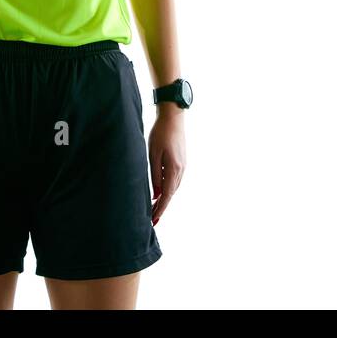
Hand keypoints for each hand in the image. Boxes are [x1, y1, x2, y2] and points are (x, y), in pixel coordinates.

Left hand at [148, 111, 185, 225]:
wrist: (173, 117)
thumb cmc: (160, 133)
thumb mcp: (153, 155)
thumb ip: (155, 175)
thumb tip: (156, 194)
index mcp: (173, 169)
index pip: (167, 196)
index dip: (160, 209)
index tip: (154, 220)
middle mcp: (181, 170)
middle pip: (171, 194)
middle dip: (162, 207)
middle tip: (153, 219)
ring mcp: (183, 166)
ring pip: (174, 187)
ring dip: (165, 198)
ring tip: (155, 208)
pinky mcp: (182, 161)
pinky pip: (175, 179)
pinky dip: (168, 188)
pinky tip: (161, 191)